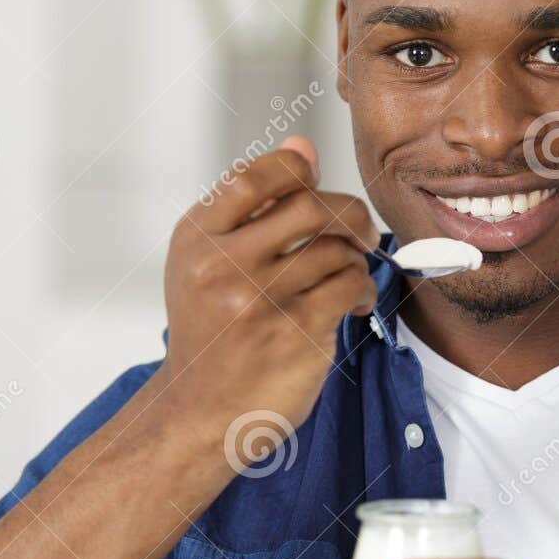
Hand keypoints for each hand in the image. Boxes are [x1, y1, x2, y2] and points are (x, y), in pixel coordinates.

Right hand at [154, 138, 379, 471]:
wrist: (198, 413)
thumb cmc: (211, 334)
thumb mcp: (208, 263)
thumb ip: (253, 205)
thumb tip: (301, 145)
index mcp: (197, 237)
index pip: (258, 174)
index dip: (298, 171)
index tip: (315, 190)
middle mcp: (221, 263)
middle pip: (311, 204)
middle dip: (348, 214)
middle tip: (358, 233)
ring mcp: (257, 298)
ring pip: (336, 248)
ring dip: (355, 260)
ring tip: (349, 279)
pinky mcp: (294, 331)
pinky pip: (350, 285)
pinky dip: (361, 291)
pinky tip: (353, 305)